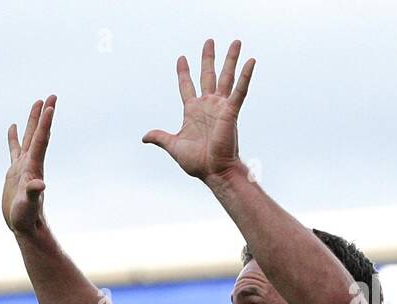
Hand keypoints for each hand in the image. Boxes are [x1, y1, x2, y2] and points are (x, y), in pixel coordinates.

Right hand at [2, 95, 55, 233]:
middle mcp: (31, 163)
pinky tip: (13, 127)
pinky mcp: (14, 172)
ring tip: (36, 102)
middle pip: (38, 133)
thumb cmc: (27, 217)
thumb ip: (33, 194)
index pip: (40, 140)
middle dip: (44, 115)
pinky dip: (14, 137)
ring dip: (32, 120)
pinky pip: (14, 149)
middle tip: (51, 96)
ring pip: (28, 138)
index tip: (50, 104)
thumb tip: (40, 185)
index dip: (45, 122)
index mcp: (33, 167)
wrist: (25, 226)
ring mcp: (23, 166)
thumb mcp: (28, 205)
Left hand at [142, 39, 253, 182]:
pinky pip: (240, 91)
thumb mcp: (174, 146)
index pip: (187, 86)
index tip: (181, 58)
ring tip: (236, 41)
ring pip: (226, 77)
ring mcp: (220, 106)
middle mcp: (208, 105)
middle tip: (209, 40)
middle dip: (208, 58)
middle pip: (208, 75)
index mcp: (193, 111)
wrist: (213, 171)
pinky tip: (251, 60)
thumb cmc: (197, 162)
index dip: (184, 73)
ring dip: (231, 59)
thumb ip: (160, 137)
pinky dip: (246, 76)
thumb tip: (144, 137)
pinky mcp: (231, 111)